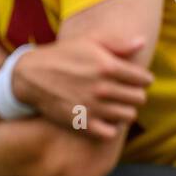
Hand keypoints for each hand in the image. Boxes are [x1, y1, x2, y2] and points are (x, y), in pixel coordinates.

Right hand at [13, 35, 152, 138]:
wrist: (30, 76)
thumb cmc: (62, 56)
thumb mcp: (89, 42)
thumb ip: (118, 44)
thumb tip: (142, 42)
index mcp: (108, 66)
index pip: (144, 79)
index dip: (142, 79)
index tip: (133, 80)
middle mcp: (103, 88)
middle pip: (139, 98)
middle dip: (134, 94)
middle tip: (123, 93)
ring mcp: (93, 107)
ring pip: (129, 116)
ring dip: (124, 110)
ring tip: (114, 105)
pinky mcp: (82, 123)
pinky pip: (110, 133)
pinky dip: (110, 128)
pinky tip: (103, 119)